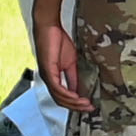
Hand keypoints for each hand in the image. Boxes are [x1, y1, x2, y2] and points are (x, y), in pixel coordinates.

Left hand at [34, 0, 83, 114]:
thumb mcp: (70, 62)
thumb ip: (73, 77)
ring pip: (59, 97)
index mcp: (53, 78)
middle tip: (89, 109)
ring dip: (73, 102)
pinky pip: (57, 87)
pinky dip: (67, 94)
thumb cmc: (58, 41)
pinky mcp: (47, 70)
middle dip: (75, 107)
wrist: (49, 26)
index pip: (62, 98)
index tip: (89, 106)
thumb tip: (79, 90)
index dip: (75, 104)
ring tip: (86, 104)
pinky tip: (76, 97)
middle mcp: (48, 79)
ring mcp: (46, 76)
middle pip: (60, 101)